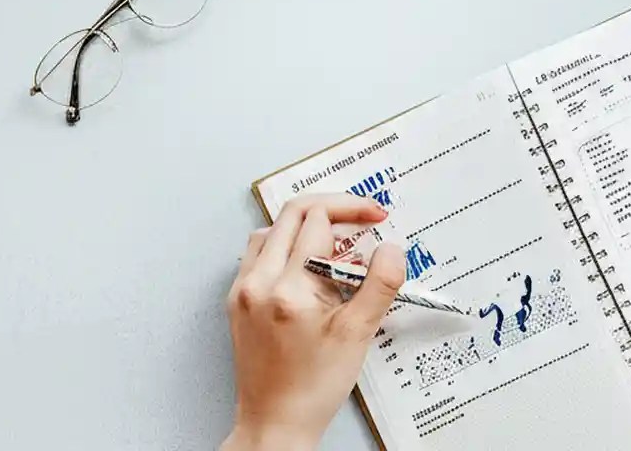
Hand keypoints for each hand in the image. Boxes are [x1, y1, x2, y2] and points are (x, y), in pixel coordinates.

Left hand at [221, 194, 405, 450]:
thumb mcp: (358, 334)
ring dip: (305, 226)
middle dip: (332, 208)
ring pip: (272, 230)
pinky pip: (259, 253)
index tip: (377, 217)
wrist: (276, 422)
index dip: (353, 211)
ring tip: (335, 242)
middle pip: (292, 214)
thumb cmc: (313, 387)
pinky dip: (285, 246)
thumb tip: (391, 248)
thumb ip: (379, 284)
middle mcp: (258, 283)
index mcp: (289, 289)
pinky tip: (307, 263)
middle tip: (362, 217)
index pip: (318, 220)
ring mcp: (243, 290)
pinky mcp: (238, 300)